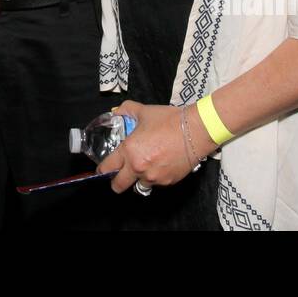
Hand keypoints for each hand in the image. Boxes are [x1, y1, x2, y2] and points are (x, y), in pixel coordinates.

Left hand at [97, 101, 217, 193]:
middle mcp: (139, 168)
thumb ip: (126, 110)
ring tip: (144, 167)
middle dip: (116, 182)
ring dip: (138, 180)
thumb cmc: (168, 120)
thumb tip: (117, 112)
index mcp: (129, 151)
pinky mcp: (168, 182)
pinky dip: (155, 177)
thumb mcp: (144, 111)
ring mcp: (154, 177)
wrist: (195, 131)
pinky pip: (156, 184)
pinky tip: (160, 164)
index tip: (103, 169)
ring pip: (139, 186)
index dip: (102, 169)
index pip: (107, 167)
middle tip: (119, 175)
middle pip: (119, 186)